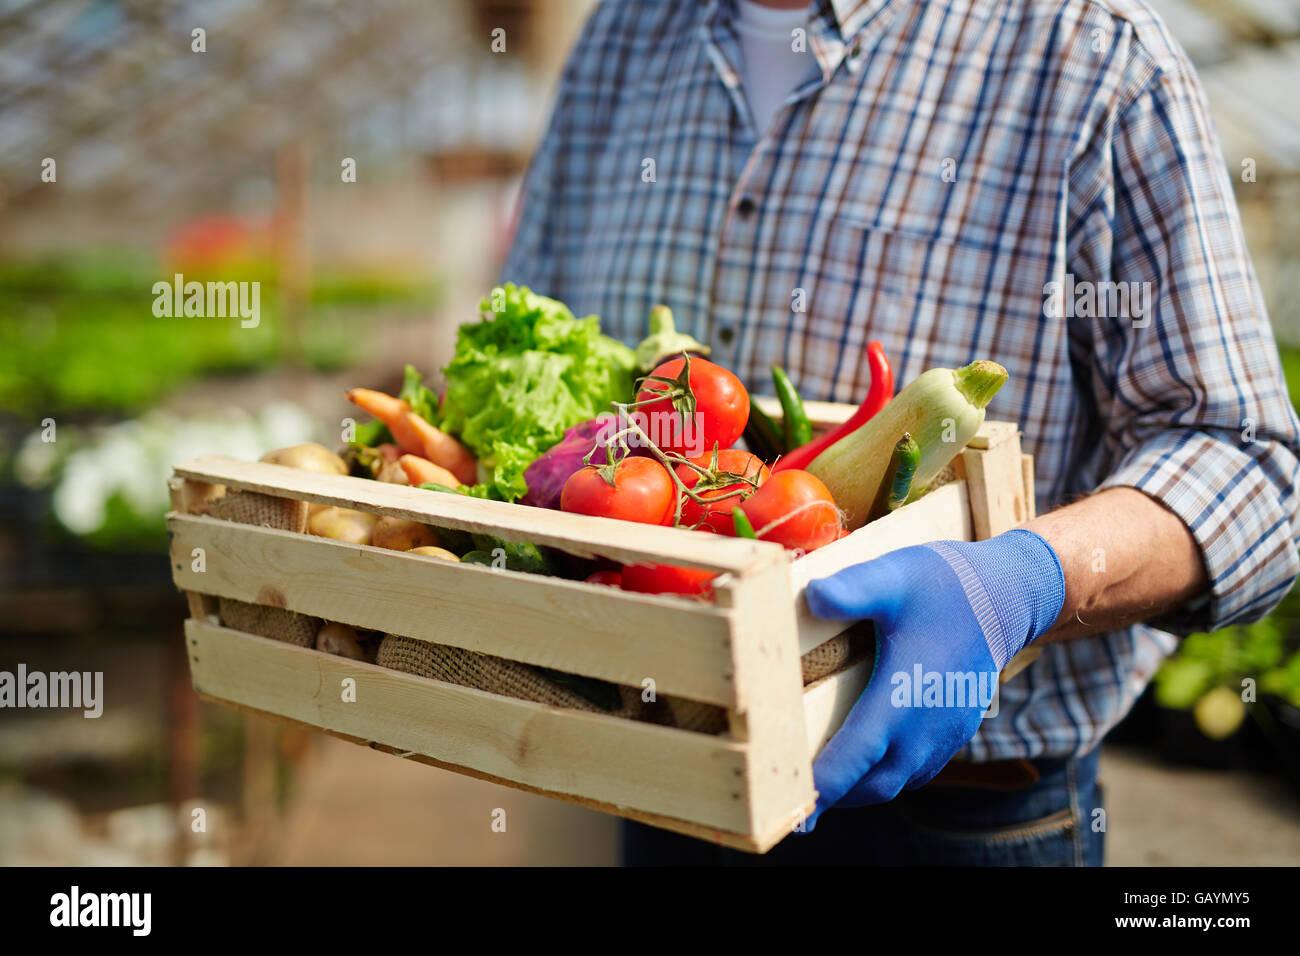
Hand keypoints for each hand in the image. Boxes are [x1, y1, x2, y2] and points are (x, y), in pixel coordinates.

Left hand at [803, 529, 1064, 823]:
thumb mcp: (894, 577)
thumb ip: (854, 589)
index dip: (823, 788)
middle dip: (834, 798)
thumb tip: (814, 596)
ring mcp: (943, 734)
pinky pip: (915, 770)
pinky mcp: (953, 731)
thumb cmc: (945, 585)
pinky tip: (865, 763)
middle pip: (872, 784)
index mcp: (902, 698)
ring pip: (895, 781)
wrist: (1006, 596)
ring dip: (859, 789)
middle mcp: (925, 728)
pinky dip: (885, 775)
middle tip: (793, 800)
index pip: (855, 759)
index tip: (794, 807)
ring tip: (822, 786)